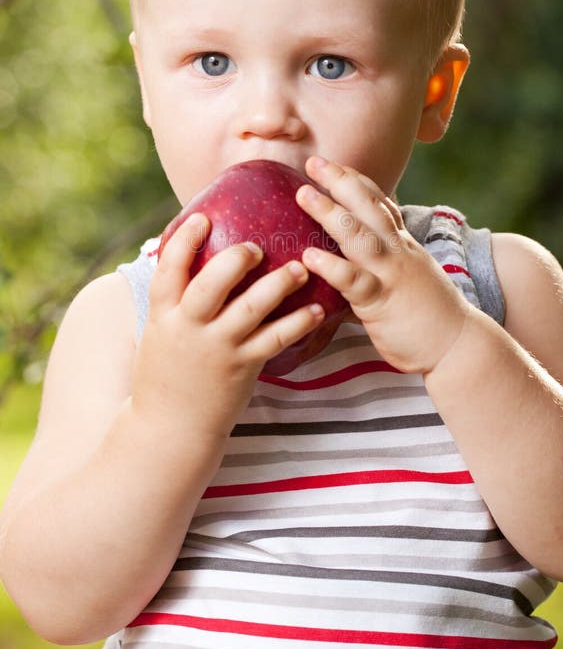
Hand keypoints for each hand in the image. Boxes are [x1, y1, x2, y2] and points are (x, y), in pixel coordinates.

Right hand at [132, 213, 323, 438]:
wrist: (170, 430)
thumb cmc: (166, 374)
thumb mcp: (159, 333)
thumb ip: (176, 301)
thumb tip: (193, 260)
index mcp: (163, 315)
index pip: (168, 270)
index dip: (184, 241)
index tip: (202, 217)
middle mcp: (189, 328)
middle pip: (211, 284)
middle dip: (236, 260)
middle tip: (257, 246)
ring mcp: (217, 348)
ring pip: (251, 308)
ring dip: (278, 284)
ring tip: (301, 267)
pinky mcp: (243, 367)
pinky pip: (275, 339)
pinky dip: (298, 323)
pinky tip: (317, 309)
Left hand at [296, 157, 472, 374]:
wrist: (458, 345)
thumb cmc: (429, 315)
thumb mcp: (409, 275)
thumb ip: (383, 262)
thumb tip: (353, 258)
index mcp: (403, 245)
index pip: (380, 203)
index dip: (357, 181)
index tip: (335, 163)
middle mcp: (397, 251)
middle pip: (368, 207)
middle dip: (340, 181)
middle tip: (313, 161)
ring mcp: (390, 274)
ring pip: (358, 236)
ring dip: (330, 212)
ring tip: (303, 194)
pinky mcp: (381, 302)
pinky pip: (354, 280)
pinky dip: (331, 266)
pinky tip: (308, 256)